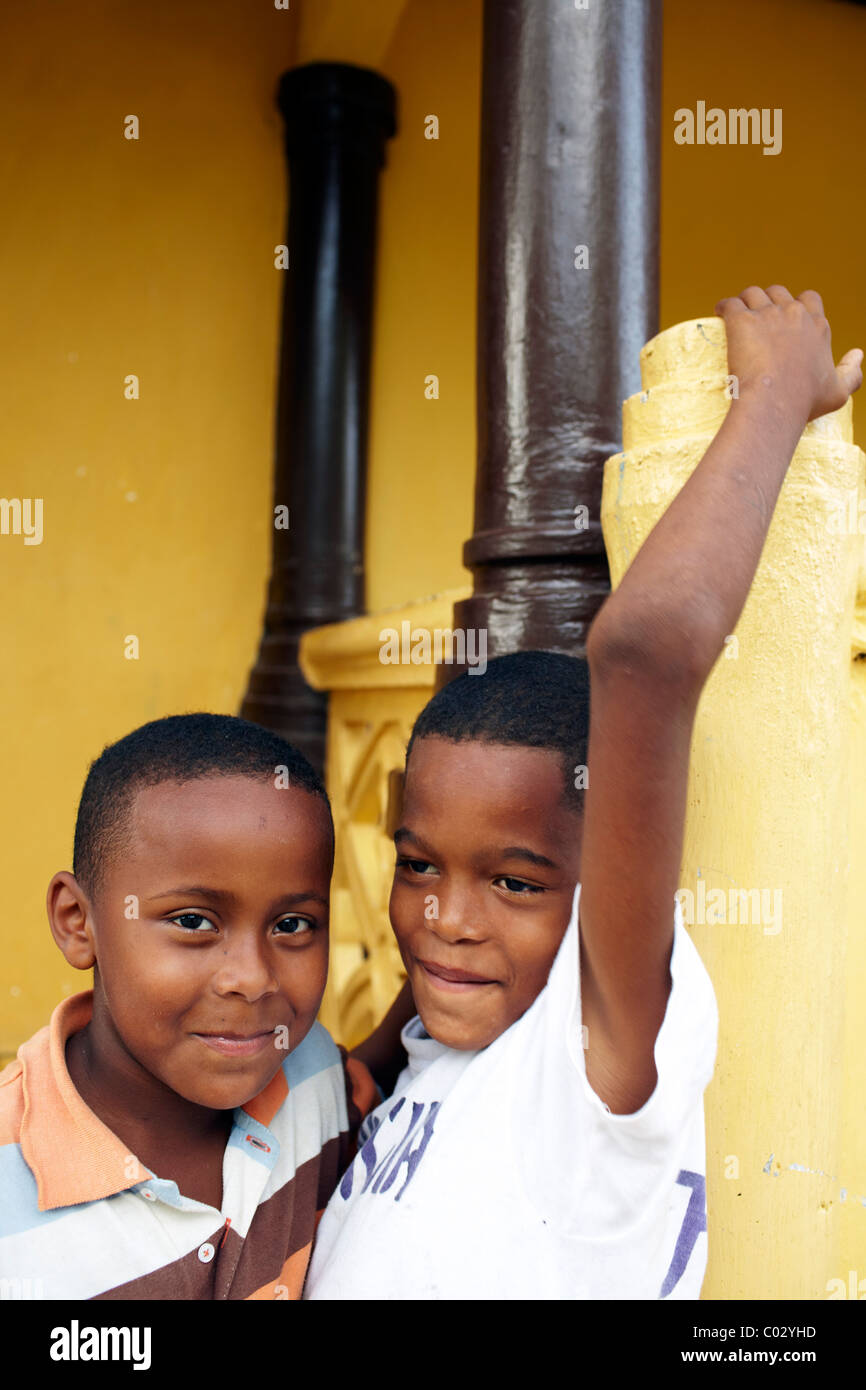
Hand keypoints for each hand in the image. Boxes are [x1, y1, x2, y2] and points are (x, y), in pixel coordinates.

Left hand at [714, 285, 862, 422]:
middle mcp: (794, 314)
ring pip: (753, 293)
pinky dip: (724, 306)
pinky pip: (730, 303)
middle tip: (757, 315)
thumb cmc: (804, 401)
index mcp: (817, 326)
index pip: (810, 299)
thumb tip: (858, 355)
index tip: (786, 316)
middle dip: (768, 299)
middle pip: (779, 292)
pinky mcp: (742, 320)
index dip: (797, 304)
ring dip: (745, 300)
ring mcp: (768, 314)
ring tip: (737, 312)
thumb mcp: (838, 392)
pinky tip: (720, 312)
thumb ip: (852, 373)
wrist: (774, 402)